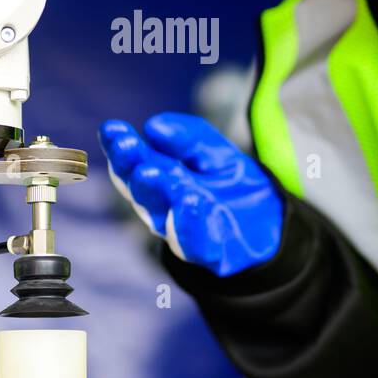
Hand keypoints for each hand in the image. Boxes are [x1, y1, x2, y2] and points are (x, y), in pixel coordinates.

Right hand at [98, 112, 282, 276]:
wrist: (265, 221)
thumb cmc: (226, 182)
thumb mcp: (211, 149)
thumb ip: (187, 136)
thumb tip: (154, 126)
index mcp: (155, 181)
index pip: (133, 163)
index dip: (120, 146)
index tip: (113, 129)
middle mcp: (161, 209)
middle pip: (141, 190)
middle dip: (132, 168)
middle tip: (127, 146)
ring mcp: (182, 232)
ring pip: (163, 215)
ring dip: (156, 192)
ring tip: (151, 172)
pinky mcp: (209, 251)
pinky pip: (197, 240)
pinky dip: (192, 222)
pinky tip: (191, 200)